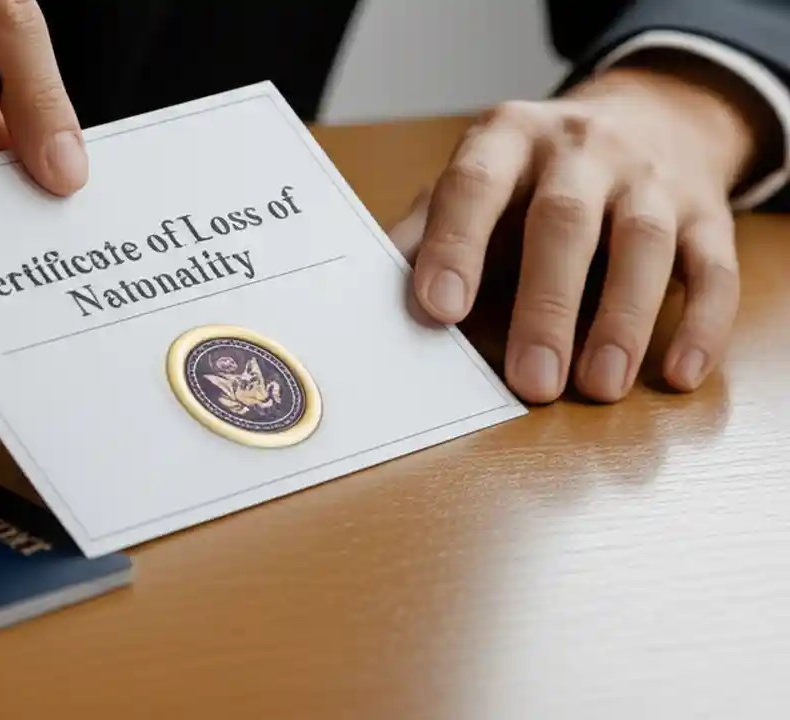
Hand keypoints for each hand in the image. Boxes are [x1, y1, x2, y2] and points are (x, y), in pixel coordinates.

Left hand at [401, 53, 778, 403]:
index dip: (456, 244)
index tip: (440, 309)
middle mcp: (581, 149)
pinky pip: (713, 268)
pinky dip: (699, 324)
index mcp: (507, 139)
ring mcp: (650, 178)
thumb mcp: (475, 181)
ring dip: (622, 320)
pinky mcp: (707, 213)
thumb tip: (366, 297)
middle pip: (563, 220)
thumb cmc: (535, 173)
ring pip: (641, 243)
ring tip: (598, 386)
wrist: (649, 116)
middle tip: (531, 382)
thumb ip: (426, 232)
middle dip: (546, 305)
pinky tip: (676, 374)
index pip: (474, 185)